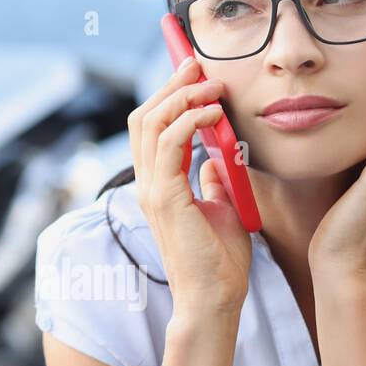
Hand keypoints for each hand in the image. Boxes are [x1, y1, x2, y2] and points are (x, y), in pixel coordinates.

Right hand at [128, 55, 253, 316]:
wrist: (215, 299)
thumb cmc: (220, 263)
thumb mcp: (222, 207)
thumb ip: (214, 180)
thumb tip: (217, 156)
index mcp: (159, 186)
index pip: (152, 128)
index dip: (168, 96)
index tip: (194, 73)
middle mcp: (148, 184)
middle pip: (144, 117)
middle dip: (171, 86)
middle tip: (198, 65)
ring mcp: (152, 191)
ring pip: (151, 122)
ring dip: (182, 97)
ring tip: (212, 87)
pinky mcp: (165, 197)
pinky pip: (170, 143)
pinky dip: (190, 120)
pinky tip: (214, 116)